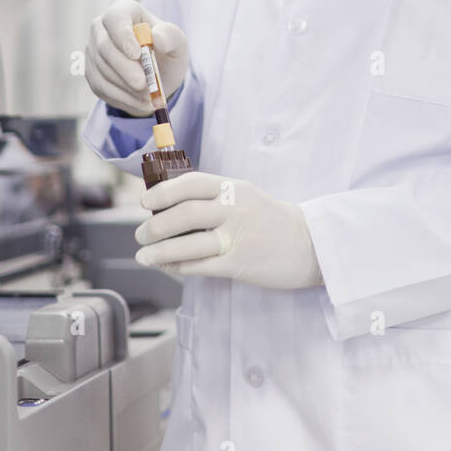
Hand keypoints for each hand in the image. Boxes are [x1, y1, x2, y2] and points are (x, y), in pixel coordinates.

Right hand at [85, 0, 188, 116]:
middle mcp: (101, 27)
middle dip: (124, 68)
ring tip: (148, 97)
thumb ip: (171, 37)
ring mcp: (92, 50)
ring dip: (125, 87)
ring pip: (101, 70)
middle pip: (104, 47)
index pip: (115, 18)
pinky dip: (121, 98)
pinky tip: (140, 103)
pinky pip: (100, 87)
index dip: (123, 36)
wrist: (157, 74)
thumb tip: (157, 38)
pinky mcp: (91, 72)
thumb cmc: (166, 51)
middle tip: (143, 84)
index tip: (137, 54)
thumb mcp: (177, 42)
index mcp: (123, 10)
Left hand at [134, 171, 323, 289]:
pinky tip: (168, 267)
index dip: (163, 192)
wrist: (310, 244)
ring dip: (160, 251)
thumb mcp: (245, 196)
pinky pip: (201, 266)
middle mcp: (235, 209)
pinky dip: (179, 267)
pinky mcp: (240, 264)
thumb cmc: (271, 220)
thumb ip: (214, 198)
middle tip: (140, 234)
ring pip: (189, 244)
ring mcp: (238, 238)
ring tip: (145, 255)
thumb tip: (168, 206)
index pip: (191, 183)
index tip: (145, 202)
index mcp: (234, 188)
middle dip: (156, 226)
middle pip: (185, 214)